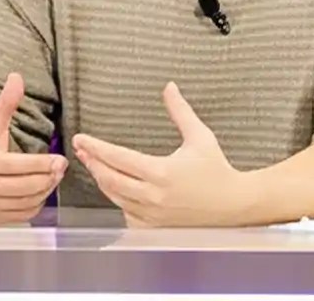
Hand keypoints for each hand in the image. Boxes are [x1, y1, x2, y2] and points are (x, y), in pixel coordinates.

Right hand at [0, 72, 66, 223]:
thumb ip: (5, 104)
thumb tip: (16, 77)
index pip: (14, 165)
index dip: (40, 164)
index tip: (61, 159)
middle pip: (24, 186)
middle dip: (48, 177)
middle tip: (62, 167)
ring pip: (26, 201)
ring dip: (46, 189)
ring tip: (54, 176)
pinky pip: (24, 214)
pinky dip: (37, 202)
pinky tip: (42, 189)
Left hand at [72, 82, 248, 227]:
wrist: (233, 204)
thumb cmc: (217, 169)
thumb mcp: (200, 136)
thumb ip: (180, 111)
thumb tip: (169, 86)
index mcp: (161, 172)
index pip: (118, 158)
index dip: (96, 148)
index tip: (81, 139)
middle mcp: (153, 196)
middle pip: (109, 178)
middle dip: (92, 162)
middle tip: (81, 149)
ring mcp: (152, 214)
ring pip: (114, 196)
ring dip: (101, 179)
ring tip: (93, 164)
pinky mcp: (154, 227)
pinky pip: (126, 212)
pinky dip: (117, 199)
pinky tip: (113, 186)